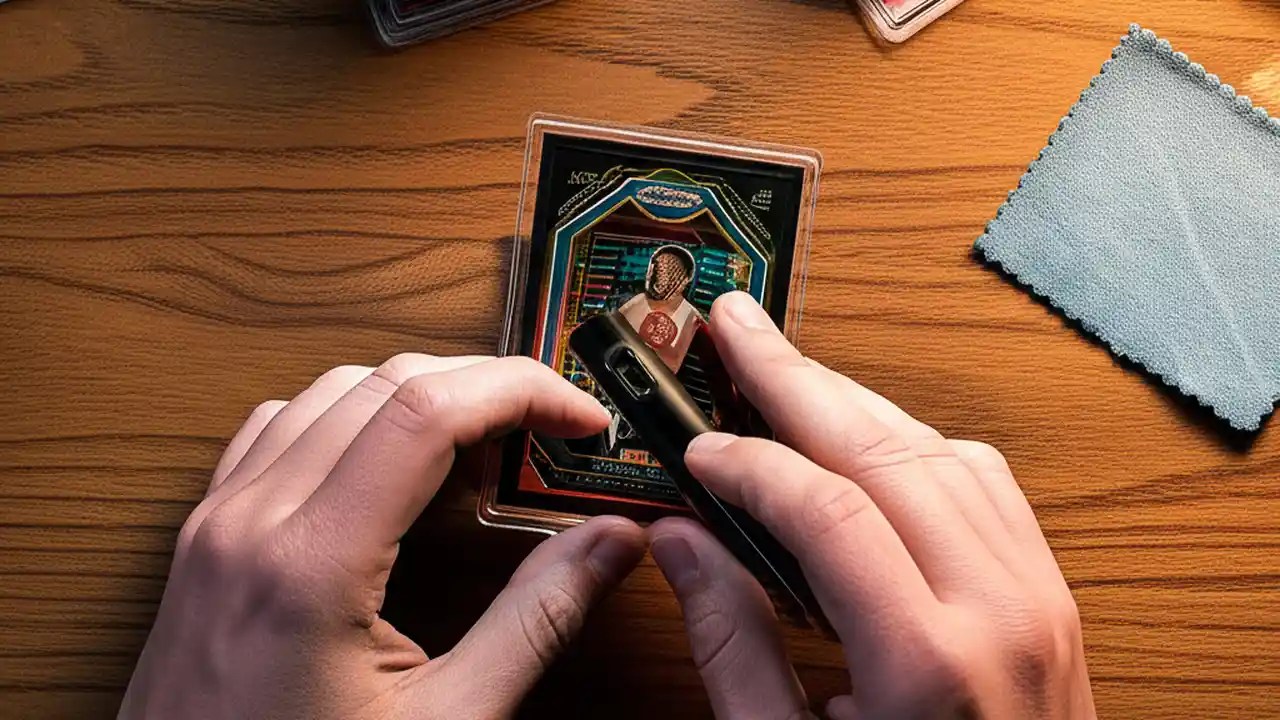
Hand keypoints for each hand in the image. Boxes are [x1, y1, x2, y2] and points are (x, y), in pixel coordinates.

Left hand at [120, 355, 645, 719]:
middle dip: (484, 384)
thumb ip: (534, 623)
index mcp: (309, 565)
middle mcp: (250, 522)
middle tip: (549, 427)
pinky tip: (389, 462)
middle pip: (385, 382)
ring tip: (481, 448)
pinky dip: (350, 416)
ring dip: (418, 393)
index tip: (579, 417)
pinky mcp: (206, 536)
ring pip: (330, 390)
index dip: (521, 391)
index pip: (427, 411)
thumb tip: (610, 543)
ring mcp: (217, 523)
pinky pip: (280, 427)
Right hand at [649, 293, 1094, 718]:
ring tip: (783, 371)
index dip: (749, 462)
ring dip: (854, 400)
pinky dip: (912, 440)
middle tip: (737, 324)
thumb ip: (732, 647)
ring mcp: (1037, 595)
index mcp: (930, 664)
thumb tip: (681, 543)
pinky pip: (983, 480)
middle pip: (886, 450)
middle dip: (797, 377)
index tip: (696, 448)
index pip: (826, 510)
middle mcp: (999, 611)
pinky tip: (863, 433)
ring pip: (940, 449)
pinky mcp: (1049, 592)